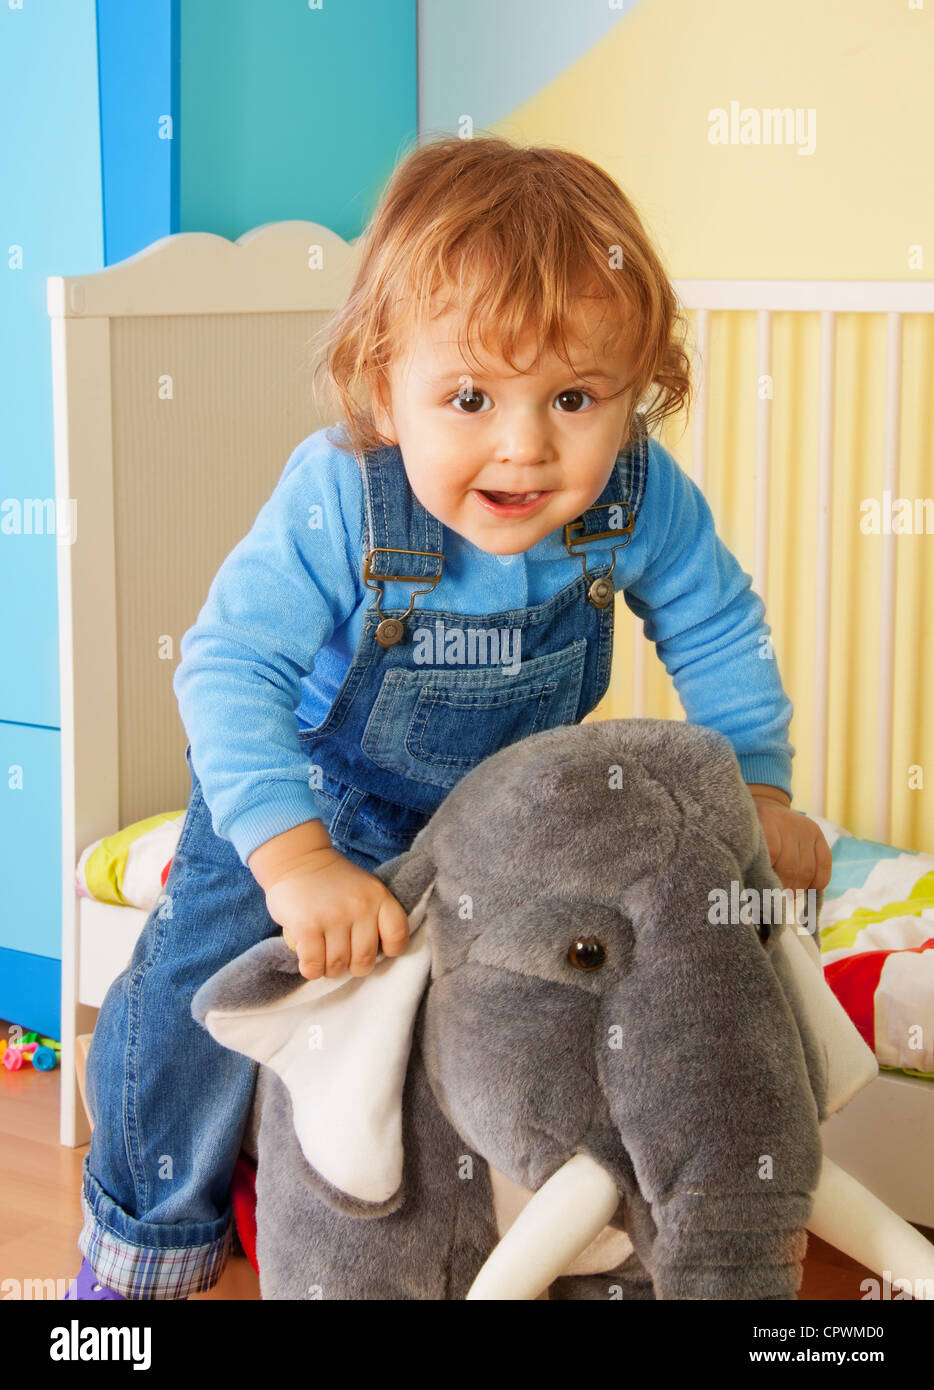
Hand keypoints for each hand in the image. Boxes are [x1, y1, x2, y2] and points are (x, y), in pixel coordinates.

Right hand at [263, 847, 410, 981]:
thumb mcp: (364, 888)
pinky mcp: (307, 927)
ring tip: (323, 956)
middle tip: (343, 956)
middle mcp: (360, 907)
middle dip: (352, 966)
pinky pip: (314, 966)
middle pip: (364, 960)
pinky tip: (308, 959)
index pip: (398, 937)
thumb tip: (377, 956)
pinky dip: (311, 969)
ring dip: (329, 969)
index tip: (375, 948)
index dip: (389, 950)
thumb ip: (374, 915)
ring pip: (338, 966)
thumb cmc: (332, 881)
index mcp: (379, 897)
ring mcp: (333, 917)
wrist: (296, 858)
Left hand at [751, 794, 832, 891]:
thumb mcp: (747, 843)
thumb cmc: (753, 834)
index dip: (770, 879)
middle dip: (785, 888)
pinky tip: (809, 889)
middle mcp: (786, 822)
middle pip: (791, 867)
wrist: (767, 807)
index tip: (765, 894)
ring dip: (799, 888)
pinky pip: (824, 864)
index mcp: (763, 822)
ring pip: (807, 869)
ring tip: (789, 896)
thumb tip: (761, 898)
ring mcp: (804, 827)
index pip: (772, 855)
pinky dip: (818, 882)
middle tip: (778, 899)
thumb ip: (754, 864)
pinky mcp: (818, 833)